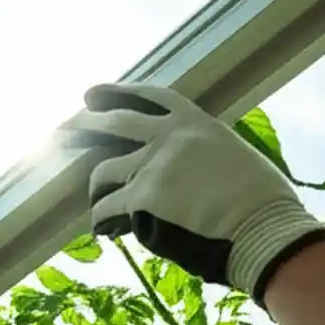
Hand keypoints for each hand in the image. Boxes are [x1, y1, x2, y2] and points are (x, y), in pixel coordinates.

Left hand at [60, 83, 324, 302]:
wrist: (262, 230)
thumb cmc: (260, 204)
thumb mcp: (234, 157)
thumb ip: (201, 151)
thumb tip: (175, 165)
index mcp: (196, 123)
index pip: (150, 97)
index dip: (117, 92)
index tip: (91, 94)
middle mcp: (168, 137)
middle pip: (112, 122)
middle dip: (81, 125)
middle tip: (62, 131)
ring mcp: (151, 165)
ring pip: (103, 172)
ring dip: (96, 190)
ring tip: (98, 204)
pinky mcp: (140, 198)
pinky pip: (106, 209)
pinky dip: (100, 221)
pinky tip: (101, 231)